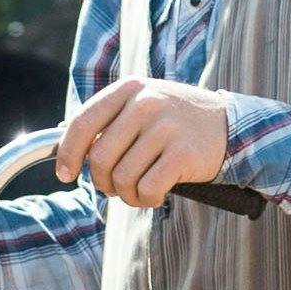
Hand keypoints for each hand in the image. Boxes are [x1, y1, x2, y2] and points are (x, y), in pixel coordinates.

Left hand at [59, 77, 241, 208]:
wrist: (229, 125)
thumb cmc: (175, 121)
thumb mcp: (141, 104)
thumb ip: (106, 119)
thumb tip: (61, 138)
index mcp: (129, 89)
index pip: (83, 122)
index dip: (68, 153)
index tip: (66, 174)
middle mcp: (146, 103)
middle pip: (100, 158)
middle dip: (102, 182)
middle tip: (115, 187)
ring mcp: (165, 127)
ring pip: (123, 178)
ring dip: (127, 195)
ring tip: (139, 191)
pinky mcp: (183, 152)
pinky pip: (148, 189)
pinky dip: (147, 200)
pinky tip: (155, 195)